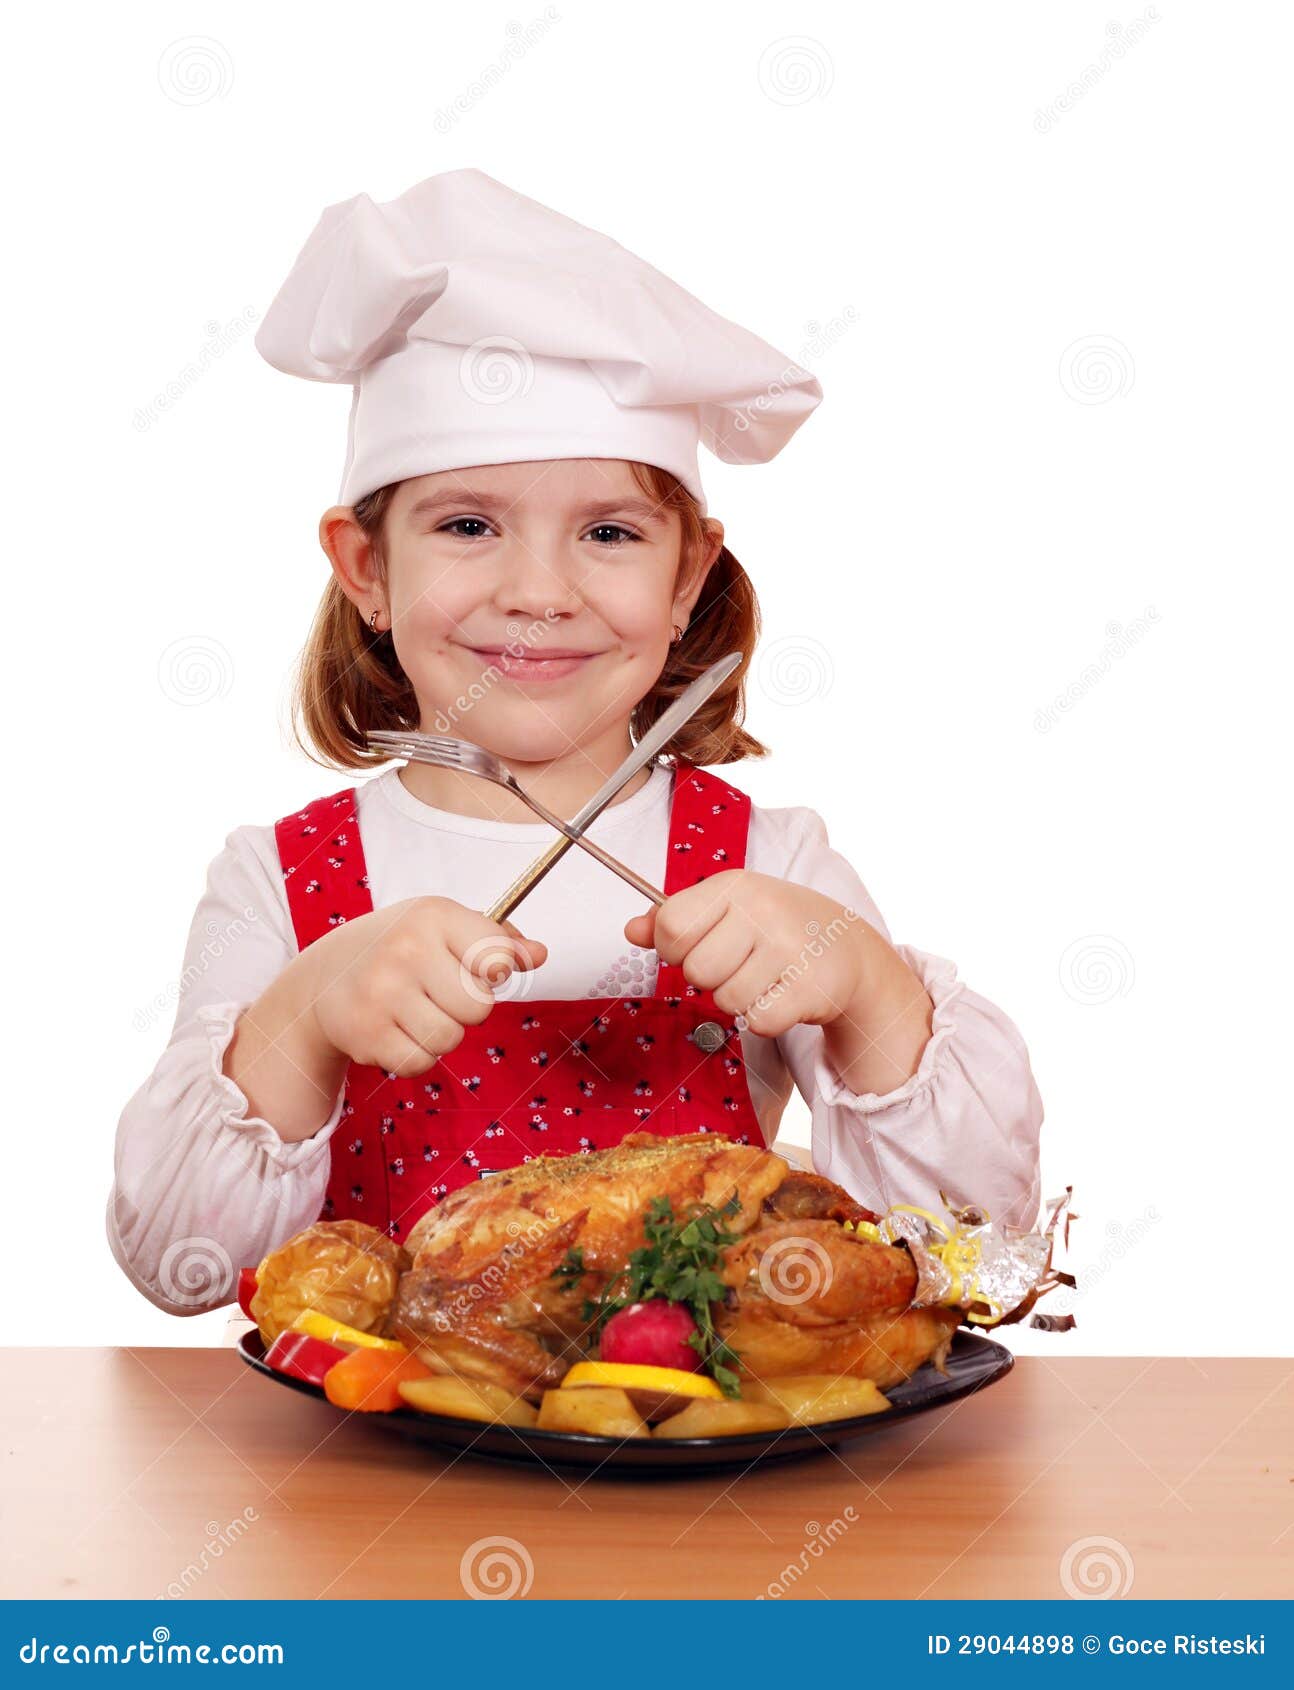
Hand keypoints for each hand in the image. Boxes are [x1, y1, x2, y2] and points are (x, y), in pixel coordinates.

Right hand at [296, 896, 547, 1076]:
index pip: (499, 957)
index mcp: (433, 915)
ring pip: (451, 1040)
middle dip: (467, 1009)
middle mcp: (406, 949)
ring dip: (441, 1034)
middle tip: (438, 994)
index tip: (474, 968)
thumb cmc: (400, 948)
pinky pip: (421, 1063)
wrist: (322, 978)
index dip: (496, 971)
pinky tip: (396, 1032)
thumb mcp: (444, 928)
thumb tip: (539, 954)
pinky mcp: (366, 1034)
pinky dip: (416, 1056)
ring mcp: (382, 993)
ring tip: (414, 1012)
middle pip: (479, 1008)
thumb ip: (497, 940)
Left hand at [624, 870, 866, 1037]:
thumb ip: (674, 920)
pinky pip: (758, 1021)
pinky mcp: (809, 986)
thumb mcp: (725, 909)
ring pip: (726, 1000)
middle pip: (696, 971)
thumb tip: (632, 931)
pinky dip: (765, 1019)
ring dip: (739, 1000)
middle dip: (709, 979)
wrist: (847, 947)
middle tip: (738, 965)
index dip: (674, 949)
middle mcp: (762, 910)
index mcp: (733, 885)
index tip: (696, 947)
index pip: (671, 925)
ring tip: (764, 979)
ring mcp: (788, 947)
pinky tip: (782, 995)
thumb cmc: (776, 926)